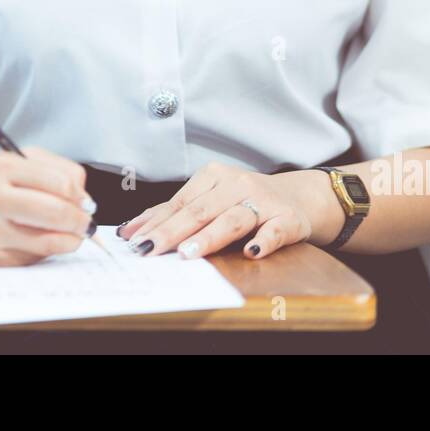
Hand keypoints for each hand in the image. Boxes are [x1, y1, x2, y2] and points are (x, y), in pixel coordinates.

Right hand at [0, 146, 96, 265]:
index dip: (80, 195)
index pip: (60, 182)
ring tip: (71, 234)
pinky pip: (33, 258)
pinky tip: (39, 240)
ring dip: (70, 240)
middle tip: (85, 222)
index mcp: (2, 166)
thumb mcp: (12, 160)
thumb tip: (85, 201)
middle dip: (81, 221)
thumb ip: (53, 171)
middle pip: (57, 213)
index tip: (85, 201)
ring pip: (49, 242)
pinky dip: (46, 251)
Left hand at [115, 163, 325, 259]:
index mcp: (214, 176)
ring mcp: (263, 201)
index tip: (132, 240)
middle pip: (200, 211)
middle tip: (149, 249)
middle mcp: (237, 185)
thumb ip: (176, 214)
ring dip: (209, 237)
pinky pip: (275, 230)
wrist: (299, 197)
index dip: (154, 222)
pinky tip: (251, 252)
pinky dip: (263, 241)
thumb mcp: (212, 199)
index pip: (179, 203)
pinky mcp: (288, 220)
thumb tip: (131, 231)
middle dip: (171, 232)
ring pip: (232, 219)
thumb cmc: (245, 201)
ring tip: (188, 254)